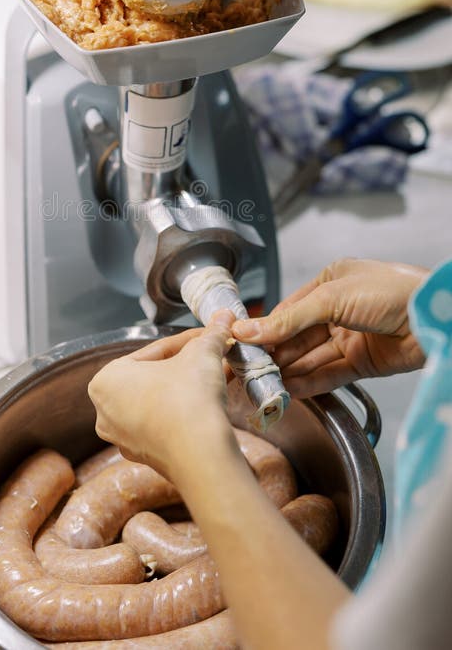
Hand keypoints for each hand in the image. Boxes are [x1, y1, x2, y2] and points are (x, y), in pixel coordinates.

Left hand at [88, 311, 234, 480]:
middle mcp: (106, 410)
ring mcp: (124, 438)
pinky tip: (214, 401)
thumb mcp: (202, 354)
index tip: (210, 336)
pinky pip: (166, 424)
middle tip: (215, 354)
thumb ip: (212, 334)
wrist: (200, 454)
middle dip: (189, 364)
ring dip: (190, 386)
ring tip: (220, 374)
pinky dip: (186, 411)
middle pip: (156, 376)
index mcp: (107, 379)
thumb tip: (225, 315)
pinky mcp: (146, 457)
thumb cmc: (189, 396)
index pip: (156, 350)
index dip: (190, 340)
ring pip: (162, 401)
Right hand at [233, 258, 427, 397]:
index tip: (240, 345)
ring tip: (265, 385)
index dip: (265, 329)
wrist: (434, 316)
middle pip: (297, 336)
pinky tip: (290, 390)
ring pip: (311, 357)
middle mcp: (338, 310)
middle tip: (249, 371)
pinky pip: (330, 373)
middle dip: (274, 354)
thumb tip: (248, 330)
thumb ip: (289, 320)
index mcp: (329, 282)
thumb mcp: (331, 298)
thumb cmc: (391, 291)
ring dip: (289, 371)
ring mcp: (351, 336)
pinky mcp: (363, 362)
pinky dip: (310, 383)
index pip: (288, 310)